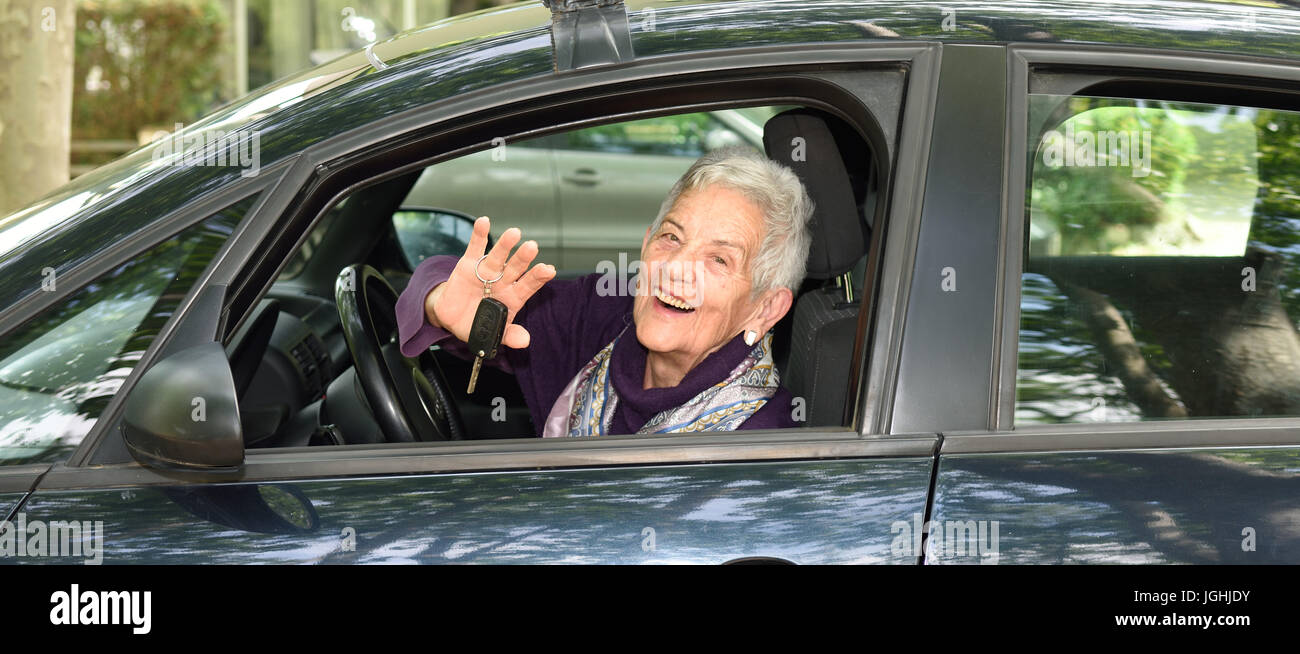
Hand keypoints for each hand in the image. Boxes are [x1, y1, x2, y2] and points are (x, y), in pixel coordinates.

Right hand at [424, 216, 555, 348]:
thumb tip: (525, 341)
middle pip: (515, 268)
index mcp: (512, 297)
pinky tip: (483, 222)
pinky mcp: (468, 264)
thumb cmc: (477, 323)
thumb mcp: (493, 333)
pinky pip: (475, 247)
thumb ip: (509, 335)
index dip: (538, 278)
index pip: (528, 286)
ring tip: (514, 234)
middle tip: (532, 247)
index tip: (549, 270)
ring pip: (498, 256)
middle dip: (523, 258)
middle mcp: (502, 281)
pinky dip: (479, 234)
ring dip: (505, 245)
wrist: (451, 318)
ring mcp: (486, 271)